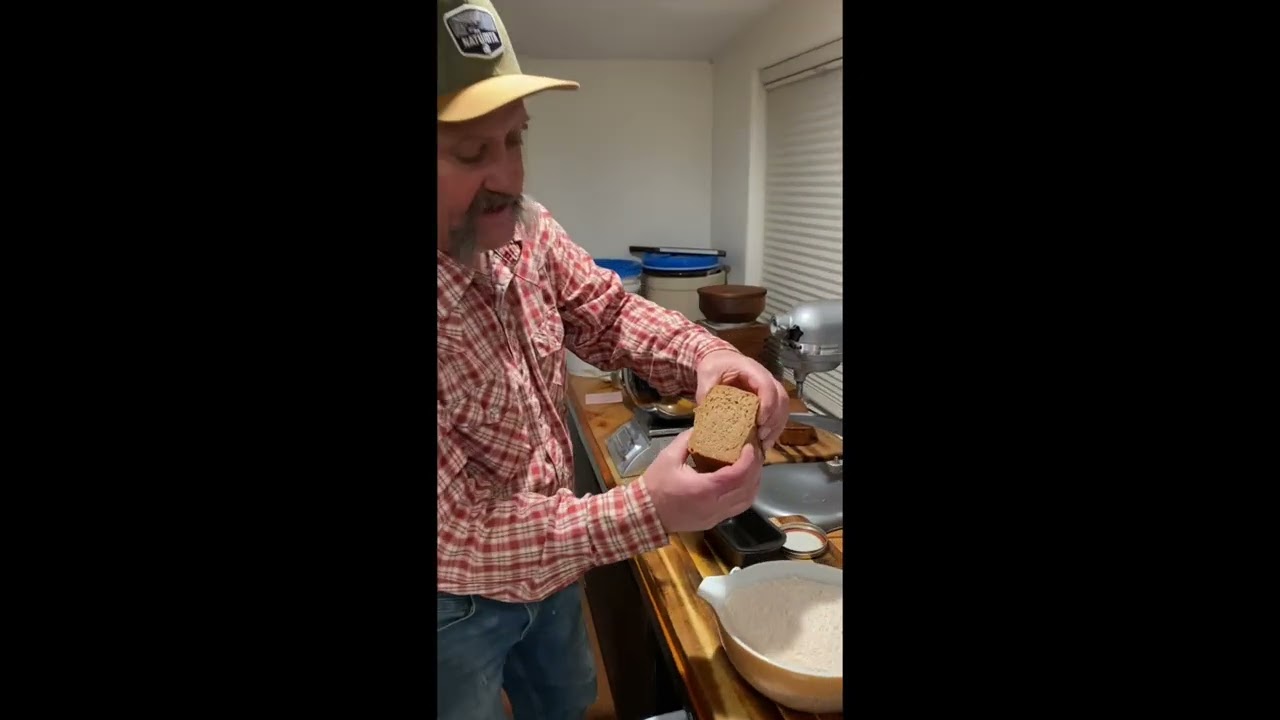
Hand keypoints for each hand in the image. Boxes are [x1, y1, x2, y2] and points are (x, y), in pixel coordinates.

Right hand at [642, 429, 762, 532]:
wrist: (645, 515)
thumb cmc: (655, 485)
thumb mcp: (668, 457)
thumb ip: (687, 439)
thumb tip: (702, 427)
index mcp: (704, 489)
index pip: (737, 475)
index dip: (749, 460)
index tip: (750, 446)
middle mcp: (714, 506)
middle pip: (747, 488)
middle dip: (755, 469)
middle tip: (755, 452)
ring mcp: (716, 516)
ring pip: (746, 501)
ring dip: (753, 483)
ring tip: (752, 465)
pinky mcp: (714, 522)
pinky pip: (738, 508)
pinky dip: (745, 494)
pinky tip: (742, 481)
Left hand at [695, 349, 789, 450]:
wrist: (721, 360)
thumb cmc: (716, 365)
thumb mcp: (707, 374)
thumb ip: (705, 391)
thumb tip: (706, 413)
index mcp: (752, 370)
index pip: (767, 386)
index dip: (767, 404)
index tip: (759, 421)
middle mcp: (766, 378)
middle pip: (781, 398)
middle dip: (774, 420)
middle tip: (761, 436)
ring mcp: (769, 389)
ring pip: (783, 408)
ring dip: (776, 427)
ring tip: (763, 443)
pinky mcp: (769, 400)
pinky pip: (778, 414)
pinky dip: (774, 429)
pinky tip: (764, 443)